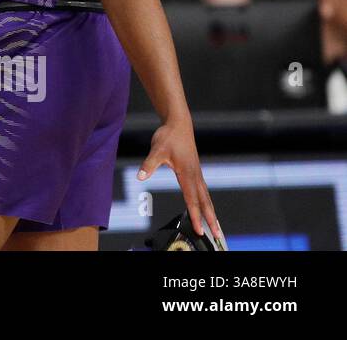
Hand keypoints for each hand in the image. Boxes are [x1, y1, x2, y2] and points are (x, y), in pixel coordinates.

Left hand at [138, 117, 225, 247]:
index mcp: (187, 173)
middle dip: (210, 218)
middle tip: (217, 234)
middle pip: (205, 201)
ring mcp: (197, 173)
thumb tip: (141, 176)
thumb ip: (149, 164)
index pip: (192, 199)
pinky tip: (207, 208)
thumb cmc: (168, 137)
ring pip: (206, 196)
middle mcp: (195, 175)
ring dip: (211, 211)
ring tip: (215, 226)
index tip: (199, 229)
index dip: (195, 215)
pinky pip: (203, 190)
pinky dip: (207, 202)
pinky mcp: (196, 171)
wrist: (179, 124)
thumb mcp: (156, 150)